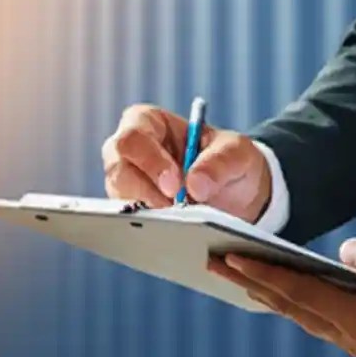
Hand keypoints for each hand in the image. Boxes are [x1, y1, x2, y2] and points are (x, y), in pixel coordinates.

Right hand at [102, 104, 272, 221]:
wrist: (235, 193)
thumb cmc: (229, 161)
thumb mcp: (237, 152)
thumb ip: (220, 162)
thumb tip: (194, 185)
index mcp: (149, 122)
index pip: (134, 137)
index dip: (150, 161)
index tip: (174, 185)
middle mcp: (130, 152)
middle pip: (118, 170)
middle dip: (145, 192)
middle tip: (175, 209)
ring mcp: (127, 183)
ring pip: (120, 200)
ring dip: (149, 214)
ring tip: (178, 223)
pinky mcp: (132, 210)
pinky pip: (129, 222)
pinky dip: (148, 229)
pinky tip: (171, 234)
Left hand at [208, 239, 355, 356]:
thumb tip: (344, 253)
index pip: (302, 294)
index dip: (263, 274)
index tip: (231, 258)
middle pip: (294, 309)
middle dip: (252, 284)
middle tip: (215, 263)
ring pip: (308, 318)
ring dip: (273, 296)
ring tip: (241, 275)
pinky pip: (327, 323)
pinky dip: (302, 306)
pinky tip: (290, 293)